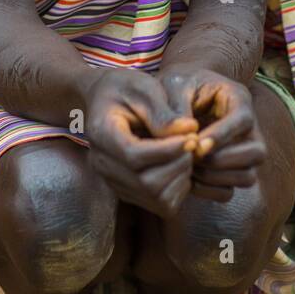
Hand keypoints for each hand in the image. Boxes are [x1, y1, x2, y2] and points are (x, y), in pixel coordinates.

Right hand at [79, 68, 199, 218]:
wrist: (105, 99)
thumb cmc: (126, 88)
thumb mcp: (144, 88)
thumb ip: (163, 112)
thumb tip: (190, 130)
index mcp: (101, 133)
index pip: (134, 156)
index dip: (168, 151)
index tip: (192, 136)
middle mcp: (101, 163)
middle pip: (146, 183)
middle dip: (178, 164)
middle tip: (192, 142)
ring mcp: (112, 181)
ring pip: (155, 198)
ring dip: (180, 178)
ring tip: (186, 153)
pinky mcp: (127, 191)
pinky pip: (159, 205)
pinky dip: (176, 189)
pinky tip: (179, 165)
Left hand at [159, 65, 267, 201]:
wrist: (170, 97)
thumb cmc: (174, 86)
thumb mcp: (171, 86)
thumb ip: (174, 108)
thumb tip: (186, 137)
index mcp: (237, 98)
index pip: (243, 119)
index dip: (222, 135)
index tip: (196, 145)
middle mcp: (247, 128)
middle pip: (257, 152)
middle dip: (223, 160)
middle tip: (192, 158)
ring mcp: (242, 152)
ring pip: (247, 176)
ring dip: (217, 177)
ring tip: (188, 168)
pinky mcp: (228, 171)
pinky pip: (229, 191)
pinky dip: (209, 190)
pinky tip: (187, 179)